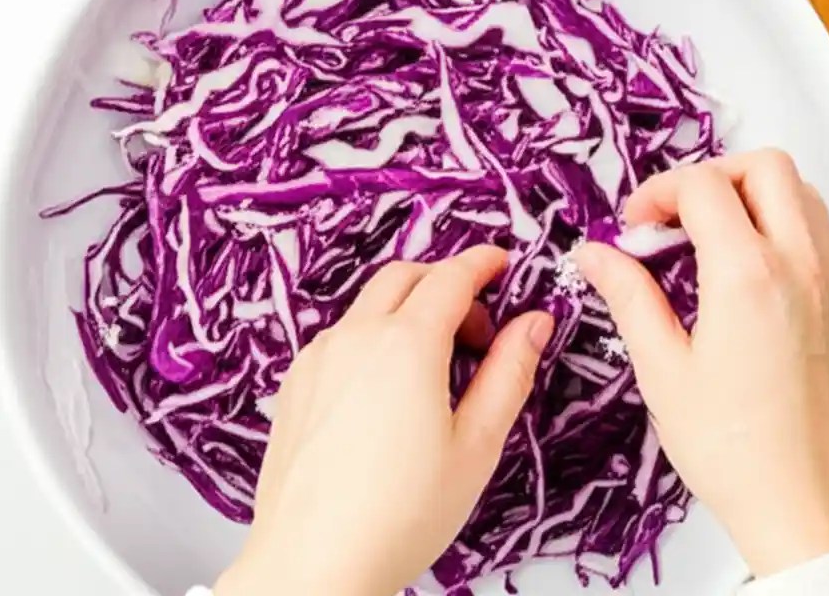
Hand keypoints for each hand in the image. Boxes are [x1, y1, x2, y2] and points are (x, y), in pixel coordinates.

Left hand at [215, 246, 553, 595]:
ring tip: (438, 369)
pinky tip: (391, 392)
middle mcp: (355, 339)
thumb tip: (533, 324)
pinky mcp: (295, 387)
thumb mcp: (477, 445)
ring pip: (369, 306)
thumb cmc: (399, 515)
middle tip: (480, 328)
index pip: (452, 276)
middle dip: (447, 284)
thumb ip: (509, 373)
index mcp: (406, 345)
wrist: (313, 564)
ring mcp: (317, 361)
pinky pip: (341, 338)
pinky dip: (374, 339)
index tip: (503, 264)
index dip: (484, 264)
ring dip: (409, 312)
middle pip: (405, 277)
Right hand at [574, 150, 828, 576]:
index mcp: (748, 276)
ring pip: (802, 192)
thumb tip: (595, 255)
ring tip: (709, 236)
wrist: (801, 500)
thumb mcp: (663, 370)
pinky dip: (781, 224)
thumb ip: (629, 297)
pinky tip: (744, 269)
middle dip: (712, 174)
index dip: (658, 194)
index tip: (633, 229)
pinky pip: (819, 232)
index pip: (704, 187)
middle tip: (674, 216)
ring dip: (752, 193)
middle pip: (767, 166)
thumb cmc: (731, 449)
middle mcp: (799, 265)